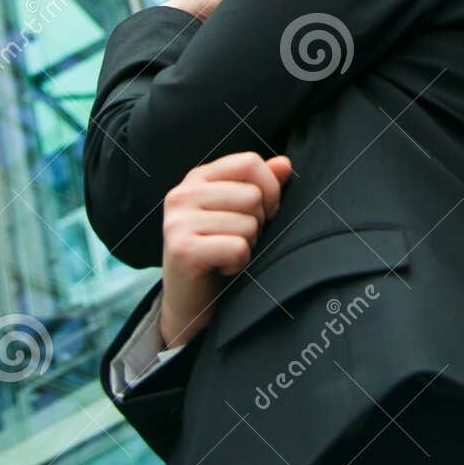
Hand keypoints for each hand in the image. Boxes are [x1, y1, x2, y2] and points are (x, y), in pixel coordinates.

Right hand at [158, 151, 292, 348]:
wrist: (191, 302)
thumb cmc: (219, 251)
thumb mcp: (240, 211)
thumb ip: (261, 184)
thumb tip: (285, 163)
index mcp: (198, 178)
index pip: (250, 162)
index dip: (270, 188)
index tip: (264, 212)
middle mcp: (182, 194)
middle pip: (253, 194)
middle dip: (257, 223)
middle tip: (236, 240)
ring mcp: (178, 222)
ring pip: (248, 223)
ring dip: (247, 245)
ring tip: (226, 254)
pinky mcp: (183, 250)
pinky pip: (238, 247)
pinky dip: (239, 262)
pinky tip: (221, 267)